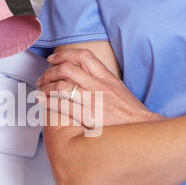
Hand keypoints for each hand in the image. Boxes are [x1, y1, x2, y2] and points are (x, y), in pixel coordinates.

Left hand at [37, 48, 160, 127]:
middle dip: (50, 72)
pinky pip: (63, 106)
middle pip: (67, 69)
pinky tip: (43, 101)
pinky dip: (49, 102)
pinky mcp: (89, 118)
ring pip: (62, 86)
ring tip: (42, 89)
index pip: (83, 56)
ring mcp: (93, 102)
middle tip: (43, 77)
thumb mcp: (118, 88)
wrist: (143, 130)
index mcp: (106, 78)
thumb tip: (82, 72)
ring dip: (47, 86)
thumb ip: (100, 78)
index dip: (64, 54)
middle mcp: (99, 87)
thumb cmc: (131, 112)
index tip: (53, 59)